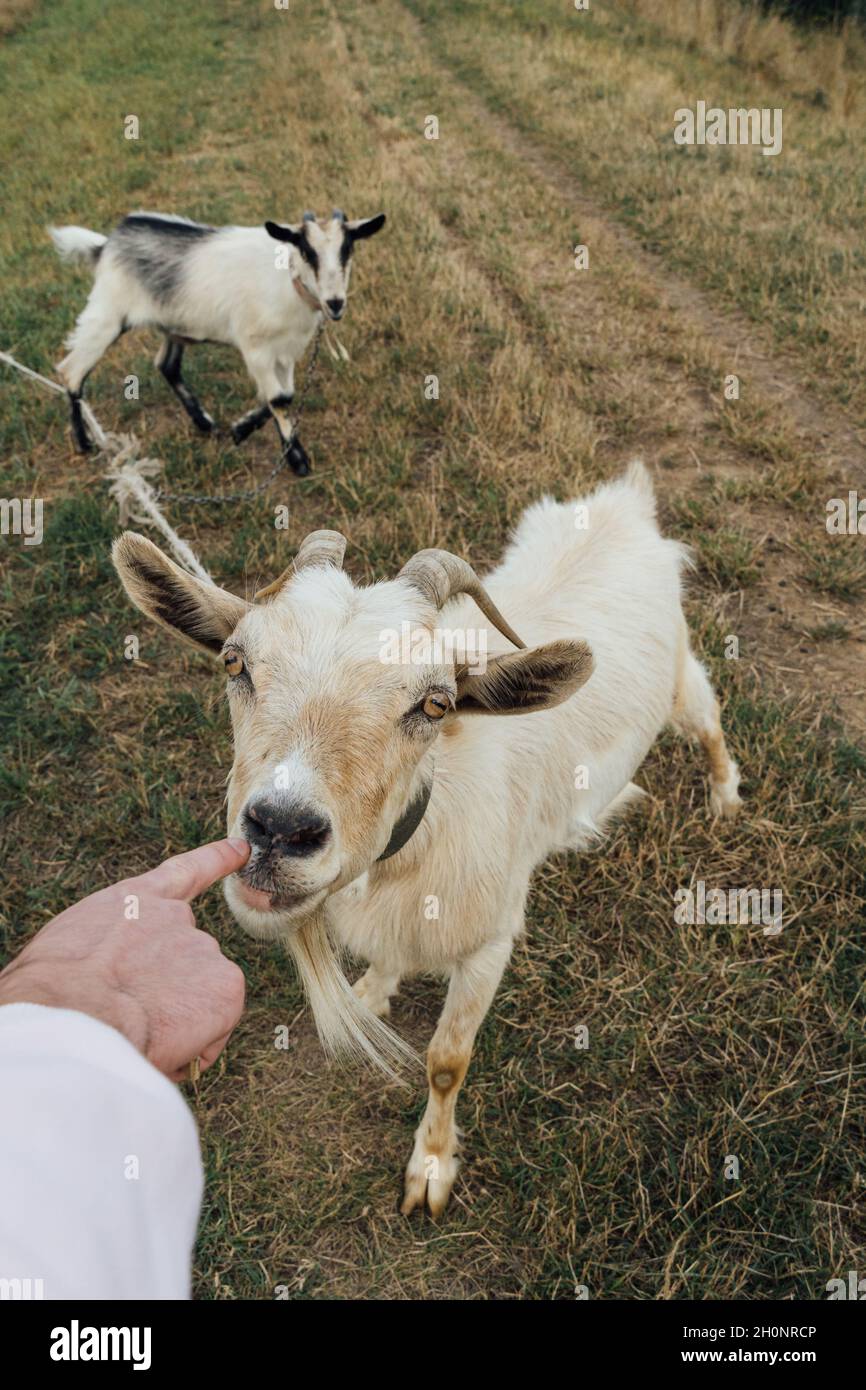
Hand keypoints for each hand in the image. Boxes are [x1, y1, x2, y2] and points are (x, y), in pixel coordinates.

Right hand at [0, 839, 249, 1080]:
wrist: (72, 1010)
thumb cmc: (52, 990)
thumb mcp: (73, 948)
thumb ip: (112, 951)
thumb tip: (123, 988)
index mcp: (134, 901)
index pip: (183, 874)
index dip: (216, 859)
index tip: (241, 848)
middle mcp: (177, 918)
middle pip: (185, 964)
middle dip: (165, 995)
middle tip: (124, 1018)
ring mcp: (204, 950)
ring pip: (197, 1004)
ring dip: (174, 1024)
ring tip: (132, 1033)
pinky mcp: (226, 987)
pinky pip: (212, 1033)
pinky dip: (194, 1049)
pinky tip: (162, 1049)